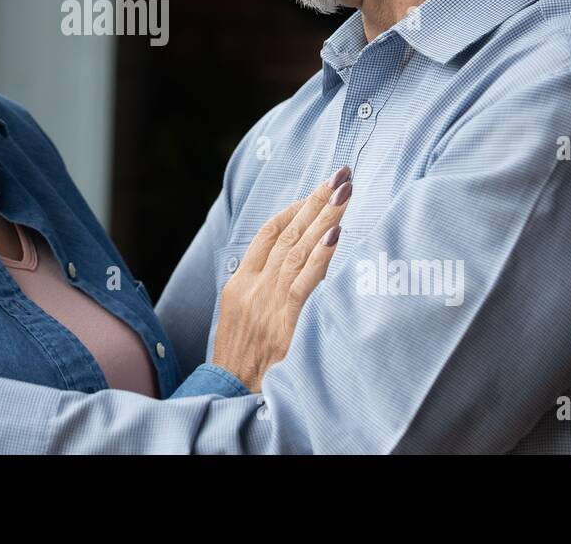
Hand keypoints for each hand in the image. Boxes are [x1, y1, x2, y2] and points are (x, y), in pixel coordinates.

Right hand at [209, 168, 351, 390]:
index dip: (292, 210)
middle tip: (340, 175)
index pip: (266, 234)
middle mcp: (252, 287)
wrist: (226, 396)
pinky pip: (304, 282)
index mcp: (239, 284)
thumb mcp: (241, 322)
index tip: (313, 192)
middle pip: (288, 234)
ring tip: (344, 191)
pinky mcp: (282, 323)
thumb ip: (262, 295)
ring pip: (299, 250)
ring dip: (325, 217)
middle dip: (316, 202)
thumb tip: (289, 273)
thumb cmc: (238, 365)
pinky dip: (320, 256)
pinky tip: (336, 234)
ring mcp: (266, 303)